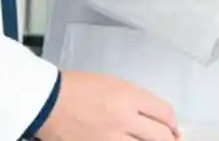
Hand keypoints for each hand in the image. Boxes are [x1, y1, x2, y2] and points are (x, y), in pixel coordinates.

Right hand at [37, 70, 179, 140]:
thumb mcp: (113, 84)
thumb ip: (136, 101)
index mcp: (129, 97)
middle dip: (171, 139)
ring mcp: (109, 139)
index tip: (172, 127)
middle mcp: (124, 120)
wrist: (45, 101)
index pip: (165, 113)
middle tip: (171, 140)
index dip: (173, 122)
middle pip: (162, 137)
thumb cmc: (78, 87)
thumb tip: (154, 117)